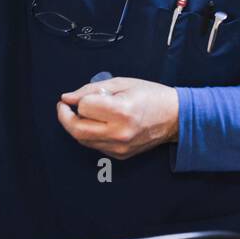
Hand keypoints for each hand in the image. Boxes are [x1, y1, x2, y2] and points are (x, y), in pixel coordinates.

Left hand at [57, 76, 179, 159]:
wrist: (175, 117)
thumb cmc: (151, 95)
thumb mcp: (122, 83)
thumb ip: (91, 90)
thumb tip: (67, 98)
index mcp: (122, 111)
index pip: (84, 107)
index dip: (80, 99)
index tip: (80, 95)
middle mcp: (120, 133)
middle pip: (77, 130)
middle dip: (65, 117)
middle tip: (64, 107)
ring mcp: (119, 147)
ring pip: (83, 140)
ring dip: (76, 126)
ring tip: (82, 113)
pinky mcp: (120, 155)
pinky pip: (94, 145)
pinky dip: (90, 134)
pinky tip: (97, 123)